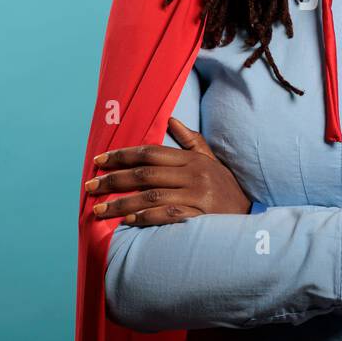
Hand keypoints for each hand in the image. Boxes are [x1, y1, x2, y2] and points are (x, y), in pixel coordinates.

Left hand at [85, 118, 251, 225]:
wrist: (252, 216)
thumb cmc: (226, 188)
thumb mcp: (211, 160)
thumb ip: (191, 140)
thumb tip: (171, 119)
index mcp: (192, 159)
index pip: (150, 152)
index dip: (122, 156)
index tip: (98, 162)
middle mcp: (193, 175)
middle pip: (145, 174)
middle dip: (113, 180)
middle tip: (90, 186)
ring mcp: (196, 196)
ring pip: (150, 197)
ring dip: (121, 204)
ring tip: (99, 210)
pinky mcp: (199, 217)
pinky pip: (166, 216)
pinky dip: (145, 218)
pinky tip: (127, 222)